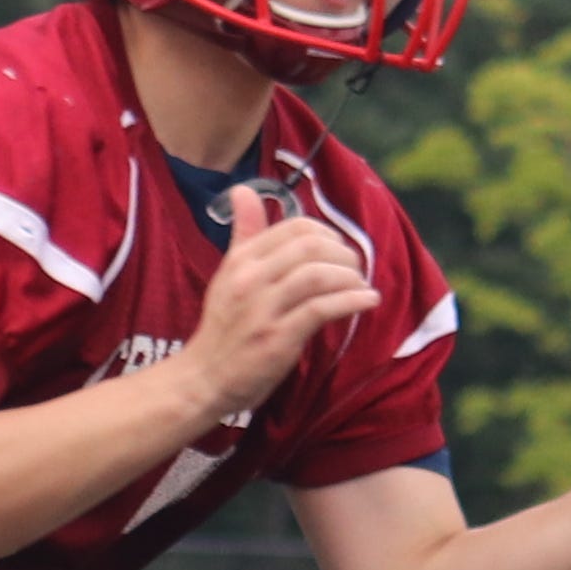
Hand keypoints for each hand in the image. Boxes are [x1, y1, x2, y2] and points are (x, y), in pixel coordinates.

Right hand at [176, 185, 370, 416]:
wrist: (202, 378)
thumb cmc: (222, 327)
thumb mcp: (229, 274)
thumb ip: (244, 234)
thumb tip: (243, 190)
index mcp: (241, 260)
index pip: (295, 228)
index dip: (326, 234)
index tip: (338, 251)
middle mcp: (250, 279)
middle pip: (311, 247)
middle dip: (344, 254)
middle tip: (355, 268)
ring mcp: (263, 309)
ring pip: (319, 275)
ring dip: (351, 277)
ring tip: (361, 286)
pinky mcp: (278, 338)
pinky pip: (323, 309)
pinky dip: (352, 301)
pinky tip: (368, 301)